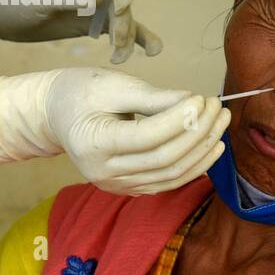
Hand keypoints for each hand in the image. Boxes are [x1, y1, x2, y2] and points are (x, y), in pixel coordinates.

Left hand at [0, 0, 162, 64]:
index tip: (120, 10)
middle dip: (124, 21)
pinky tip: (151, 49)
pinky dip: (133, 38)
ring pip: (124, 16)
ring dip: (127, 36)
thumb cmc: (12, 0)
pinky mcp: (91, 21)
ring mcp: (94, 1)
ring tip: (119, 57)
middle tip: (114, 45)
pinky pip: (118, 28)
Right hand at [0, 68, 229, 195]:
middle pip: (163, 160)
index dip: (180, 120)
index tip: (202, 99)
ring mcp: (115, 185)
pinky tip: (211, 147)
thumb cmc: (79, 92)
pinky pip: (166, 183)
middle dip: (197, 134)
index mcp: (92, 143)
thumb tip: (195, 103)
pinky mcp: (127, 188)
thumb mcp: (112, 85)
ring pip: (170, 176)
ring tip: (221, 124)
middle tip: (218, 108)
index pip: (146, 136)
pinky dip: (193, 167)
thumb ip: (154, 97)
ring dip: (202, 152)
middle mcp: (102, 173)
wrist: (53, 115)